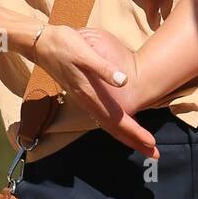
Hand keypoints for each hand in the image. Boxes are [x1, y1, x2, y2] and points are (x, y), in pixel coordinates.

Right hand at [35, 23, 157, 157]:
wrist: (42, 44)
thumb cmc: (64, 45)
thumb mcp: (84, 52)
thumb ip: (104, 68)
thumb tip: (124, 81)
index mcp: (90, 93)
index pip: (117, 119)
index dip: (134, 132)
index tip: (151, 143)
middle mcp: (87, 101)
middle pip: (114, 129)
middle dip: (135, 142)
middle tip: (155, 154)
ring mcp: (85, 100)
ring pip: (108, 125)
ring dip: (127, 137)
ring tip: (144, 145)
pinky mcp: (83, 96)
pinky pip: (102, 118)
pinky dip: (116, 127)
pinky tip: (123, 127)